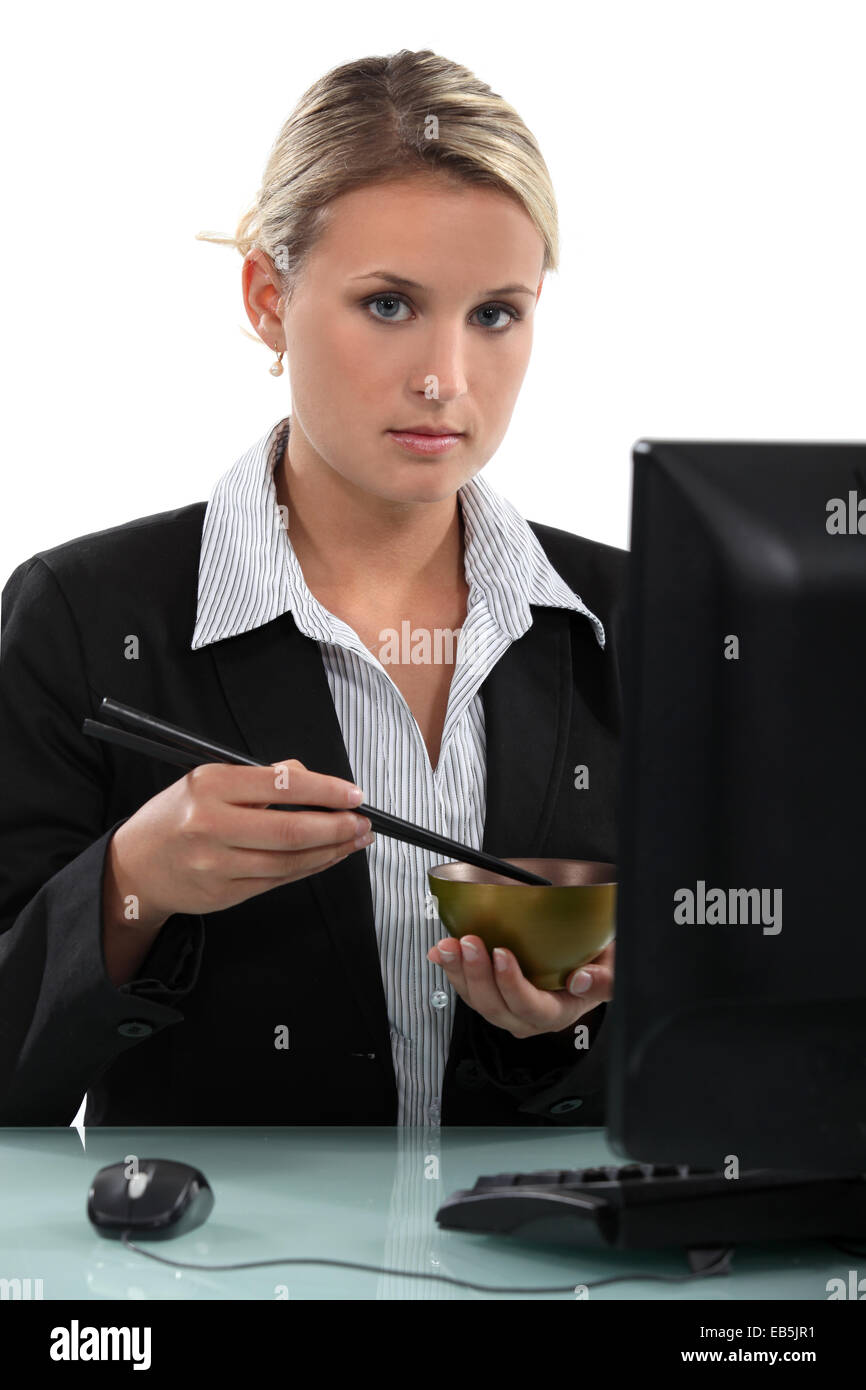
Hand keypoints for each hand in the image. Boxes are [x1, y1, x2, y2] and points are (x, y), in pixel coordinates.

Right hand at [106, 759, 374, 923]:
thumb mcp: (207, 781)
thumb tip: (307, 777)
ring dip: (330, 851)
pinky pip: (278, 880)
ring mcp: (217, 865)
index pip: (281, 785)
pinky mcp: (224, 894)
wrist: (134, 867)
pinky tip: (328, 857)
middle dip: (336, 827)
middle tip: (363, 822)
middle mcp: (211, 825)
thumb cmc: (178, 816)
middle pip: (290, 830)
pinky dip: (310, 868)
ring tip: (355, 840)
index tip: (353, 794)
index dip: (325, 790)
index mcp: (209, 786)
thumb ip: (259, 779)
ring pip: (289, 861)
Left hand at [426, 936, 613, 1037]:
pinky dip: (451, 969)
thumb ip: (605, 979)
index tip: (502, 954)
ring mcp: (506, 1007)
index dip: (512, 984)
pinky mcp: (491, 993)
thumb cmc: (597, 965)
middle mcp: (527, 1016)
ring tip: (448, 945)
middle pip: (495, 1006)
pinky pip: (466, 987)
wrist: (585, 962)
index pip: (531, 1007)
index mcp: (557, 1013)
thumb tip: (581, 980)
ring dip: (458, 971)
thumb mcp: (614, 968)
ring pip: (476, 999)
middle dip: (477, 974)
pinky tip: (440, 952)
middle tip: (470, 942)